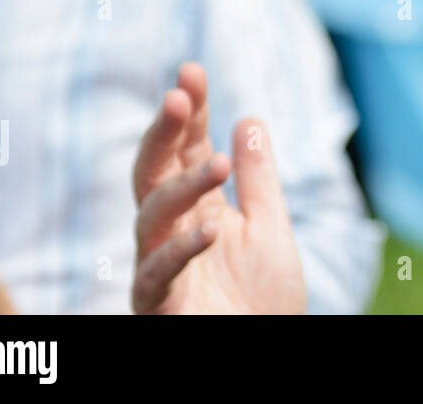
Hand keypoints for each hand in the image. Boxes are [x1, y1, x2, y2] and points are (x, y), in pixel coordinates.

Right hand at [131, 62, 305, 313]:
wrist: (264, 351)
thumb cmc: (261, 301)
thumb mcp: (270, 227)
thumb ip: (259, 178)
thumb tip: (249, 117)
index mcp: (198, 206)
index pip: (186, 149)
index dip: (189, 111)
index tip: (191, 70)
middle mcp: (171, 230)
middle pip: (154, 171)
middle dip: (164, 132)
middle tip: (178, 94)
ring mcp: (161, 266)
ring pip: (152, 216)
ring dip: (184, 185)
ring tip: (219, 163)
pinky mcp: (158, 304)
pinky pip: (157, 274)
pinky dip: (181, 250)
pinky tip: (209, 229)